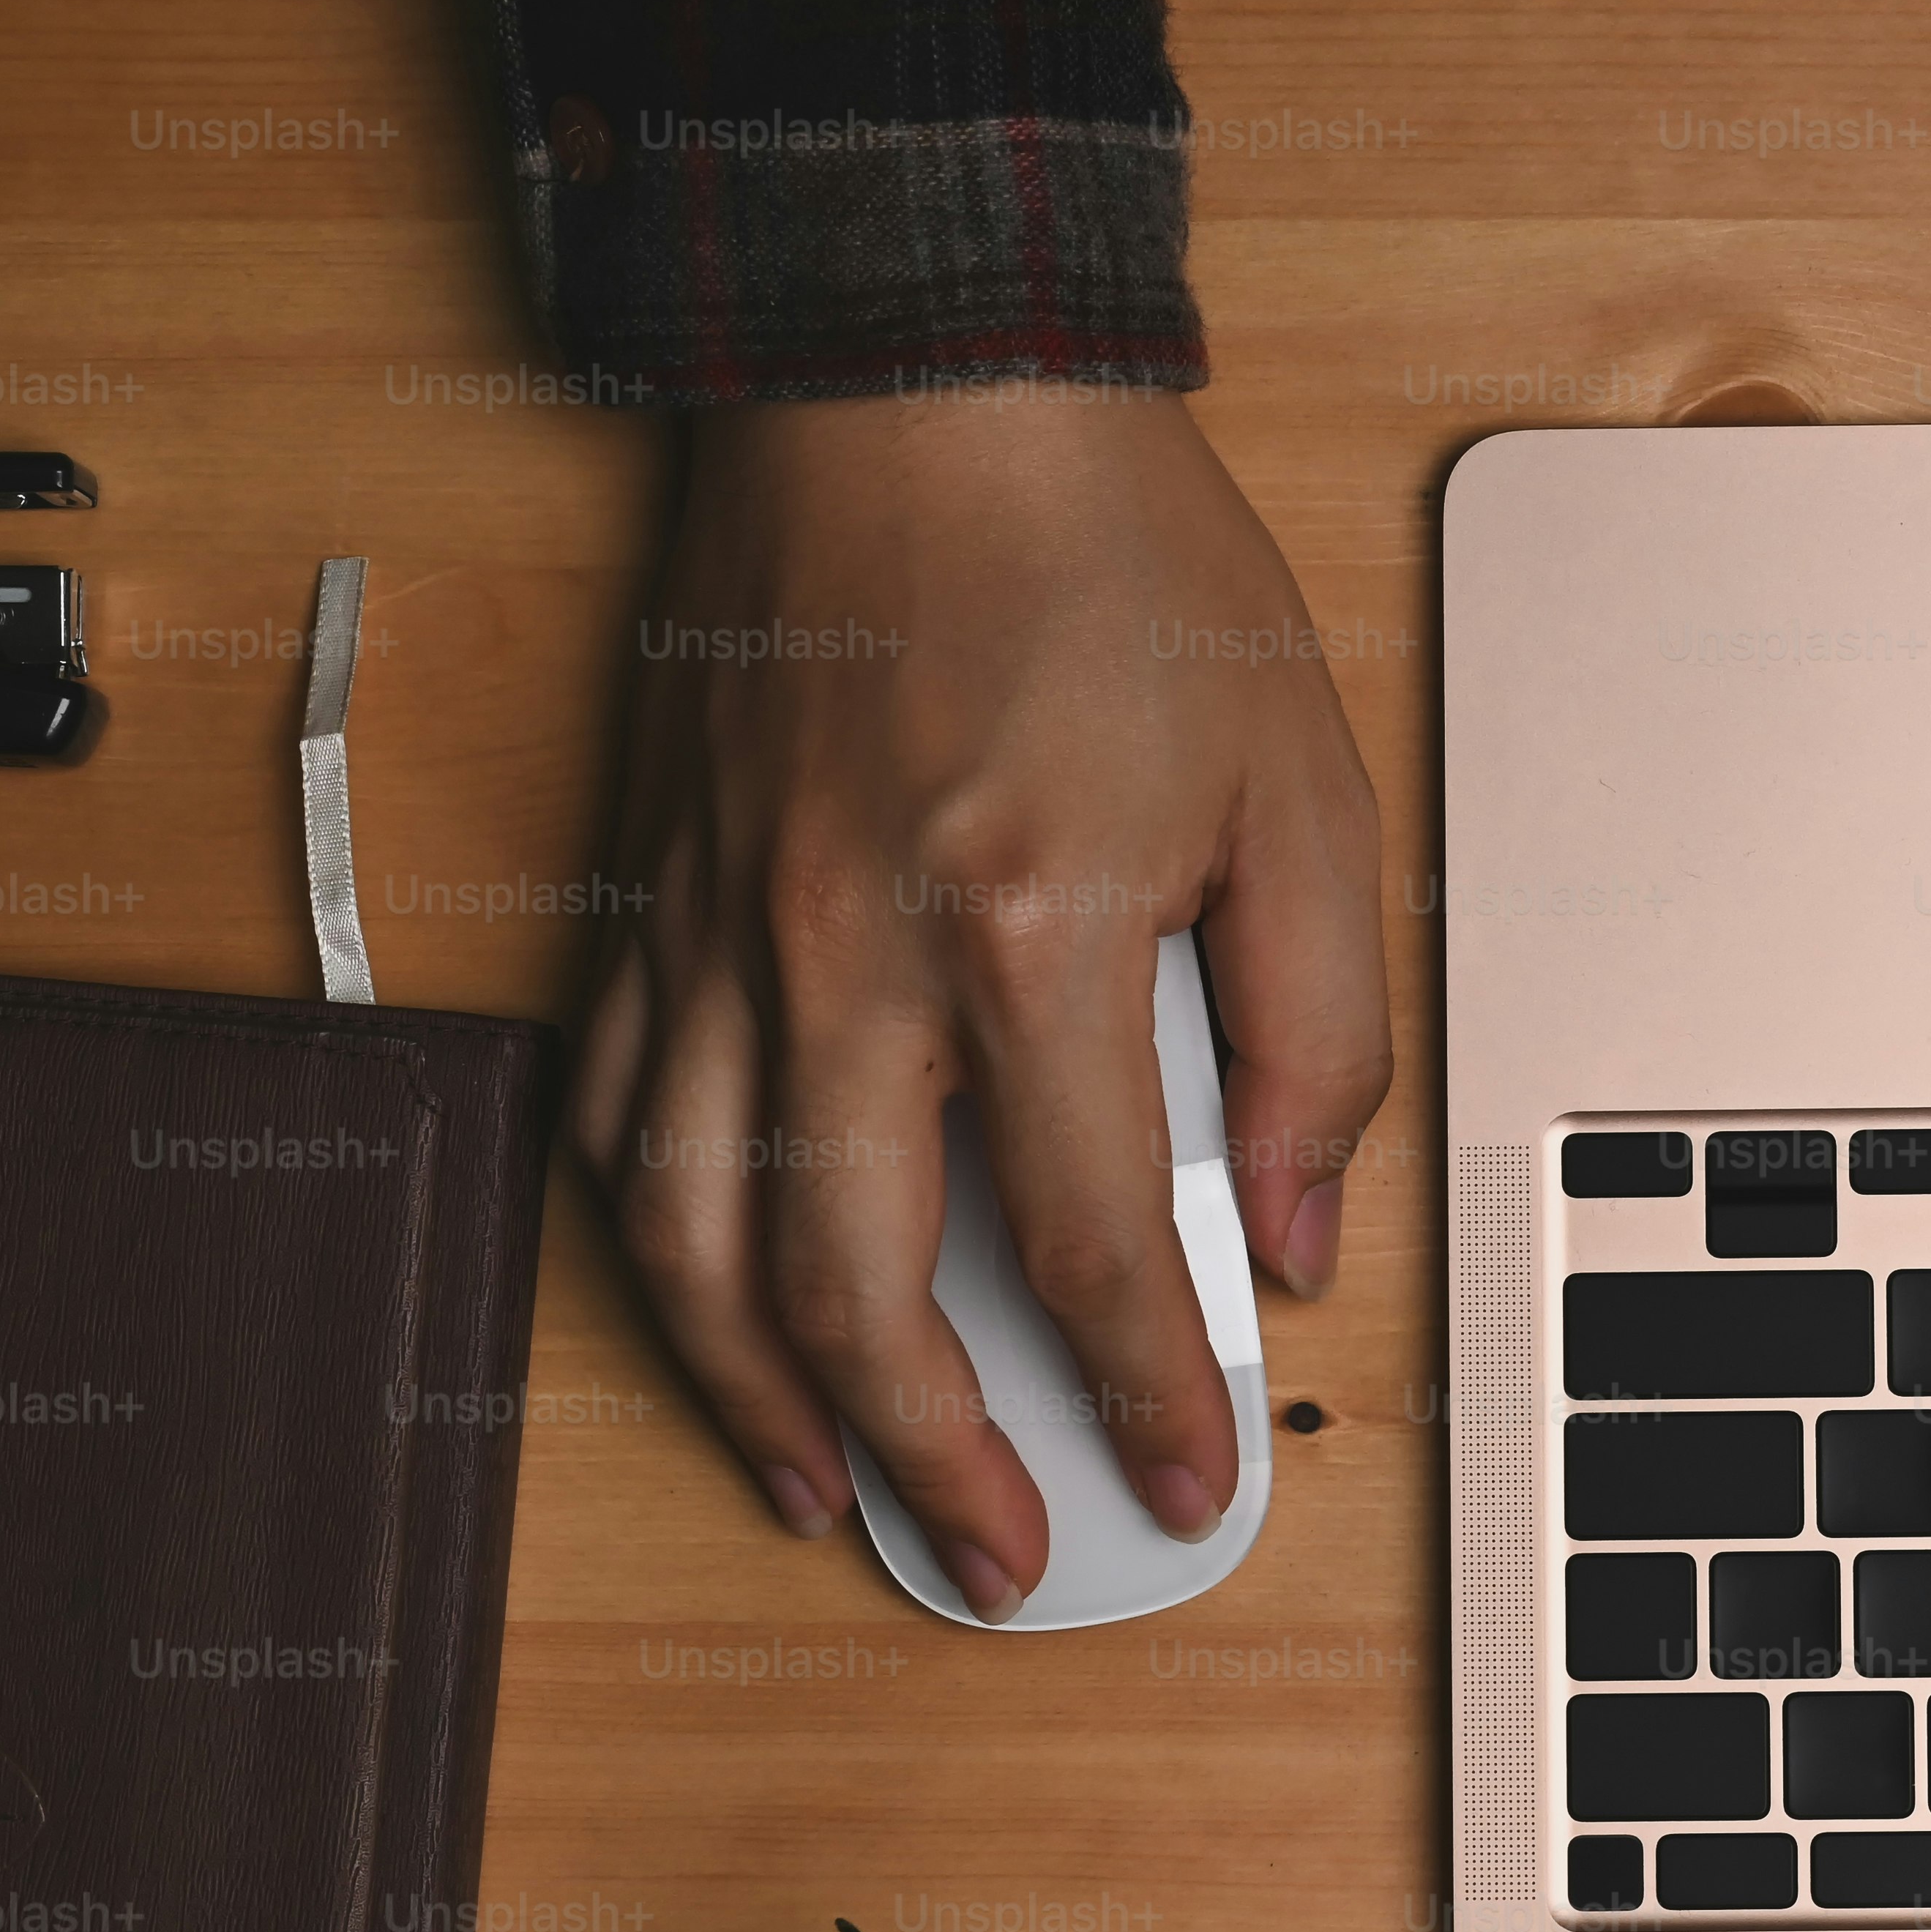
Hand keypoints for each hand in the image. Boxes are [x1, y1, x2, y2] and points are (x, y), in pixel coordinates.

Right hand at [569, 388, 1390, 1617]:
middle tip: (1001, 1554)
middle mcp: (849, 949)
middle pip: (862, 1284)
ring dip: (760, 1397)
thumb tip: (1300, 1228)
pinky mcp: (653, 893)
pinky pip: (613, 1116)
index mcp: (1029, 923)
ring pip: (697, 1234)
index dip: (1145, 1391)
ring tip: (828, 1496)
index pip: (1095, 1239)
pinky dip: (650, 1250)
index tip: (1179, 1481)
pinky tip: (711, 1322)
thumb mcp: (1301, 788)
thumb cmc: (1117, 561)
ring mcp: (725, 928)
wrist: (921, 377)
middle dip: (934, 1458)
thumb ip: (1317, 1028)